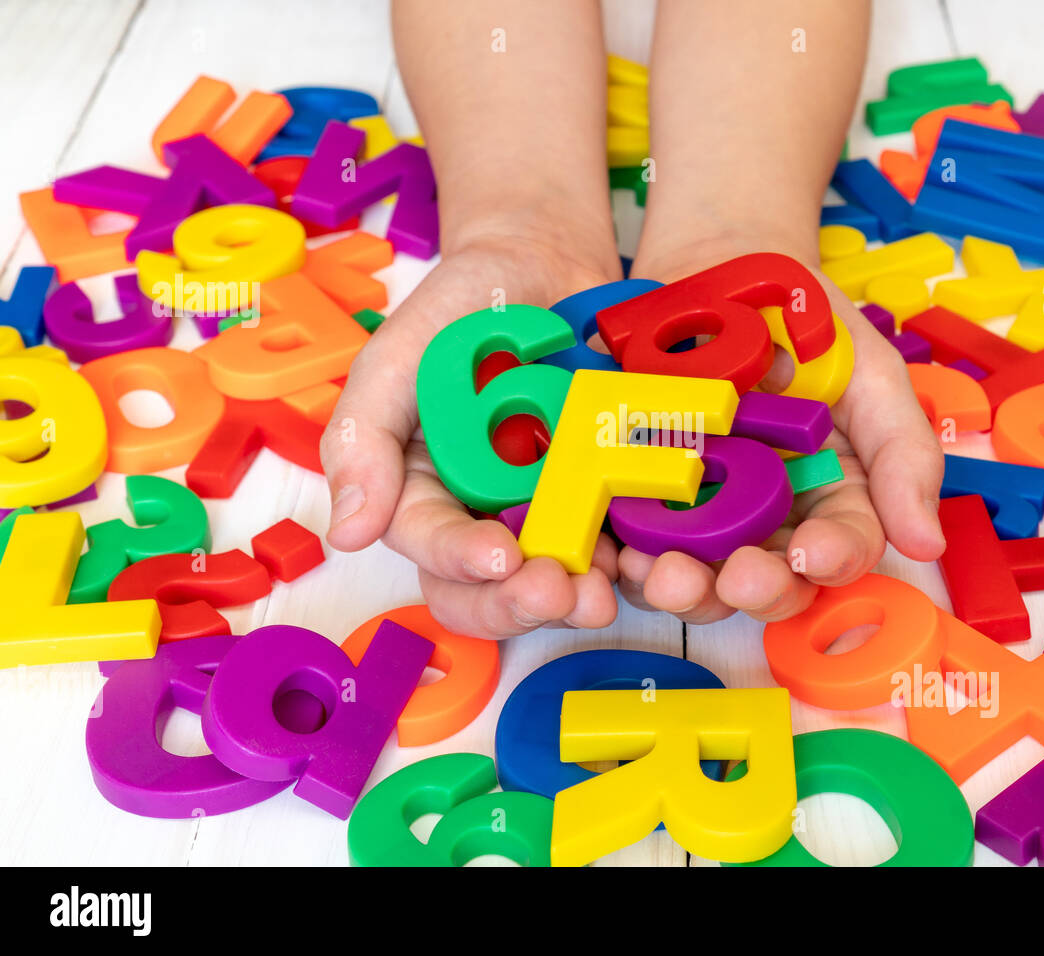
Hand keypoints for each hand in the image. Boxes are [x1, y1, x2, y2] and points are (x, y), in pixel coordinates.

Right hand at [321, 233, 624, 638]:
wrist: (545, 266)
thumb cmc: (461, 310)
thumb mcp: (398, 356)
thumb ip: (364, 437)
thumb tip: (348, 532)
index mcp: (424, 490)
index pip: (430, 546)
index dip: (461, 561)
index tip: (498, 558)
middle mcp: (485, 514)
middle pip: (489, 590)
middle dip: (519, 603)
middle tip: (557, 593)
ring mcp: (551, 509)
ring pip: (557, 582)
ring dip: (578, 598)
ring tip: (603, 593)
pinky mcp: (608, 495)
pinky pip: (623, 544)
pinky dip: (634, 560)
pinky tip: (646, 559)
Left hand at [617, 234, 946, 625]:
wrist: (717, 272)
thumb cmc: (803, 323)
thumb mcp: (871, 370)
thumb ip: (904, 453)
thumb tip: (928, 544)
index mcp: (833, 497)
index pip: (843, 547)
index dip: (833, 560)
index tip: (816, 554)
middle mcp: (771, 520)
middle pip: (773, 581)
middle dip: (758, 589)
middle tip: (739, 578)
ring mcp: (705, 515)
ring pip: (701, 578)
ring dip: (688, 589)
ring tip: (668, 575)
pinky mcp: (642, 500)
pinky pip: (634, 545)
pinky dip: (628, 559)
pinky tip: (622, 553)